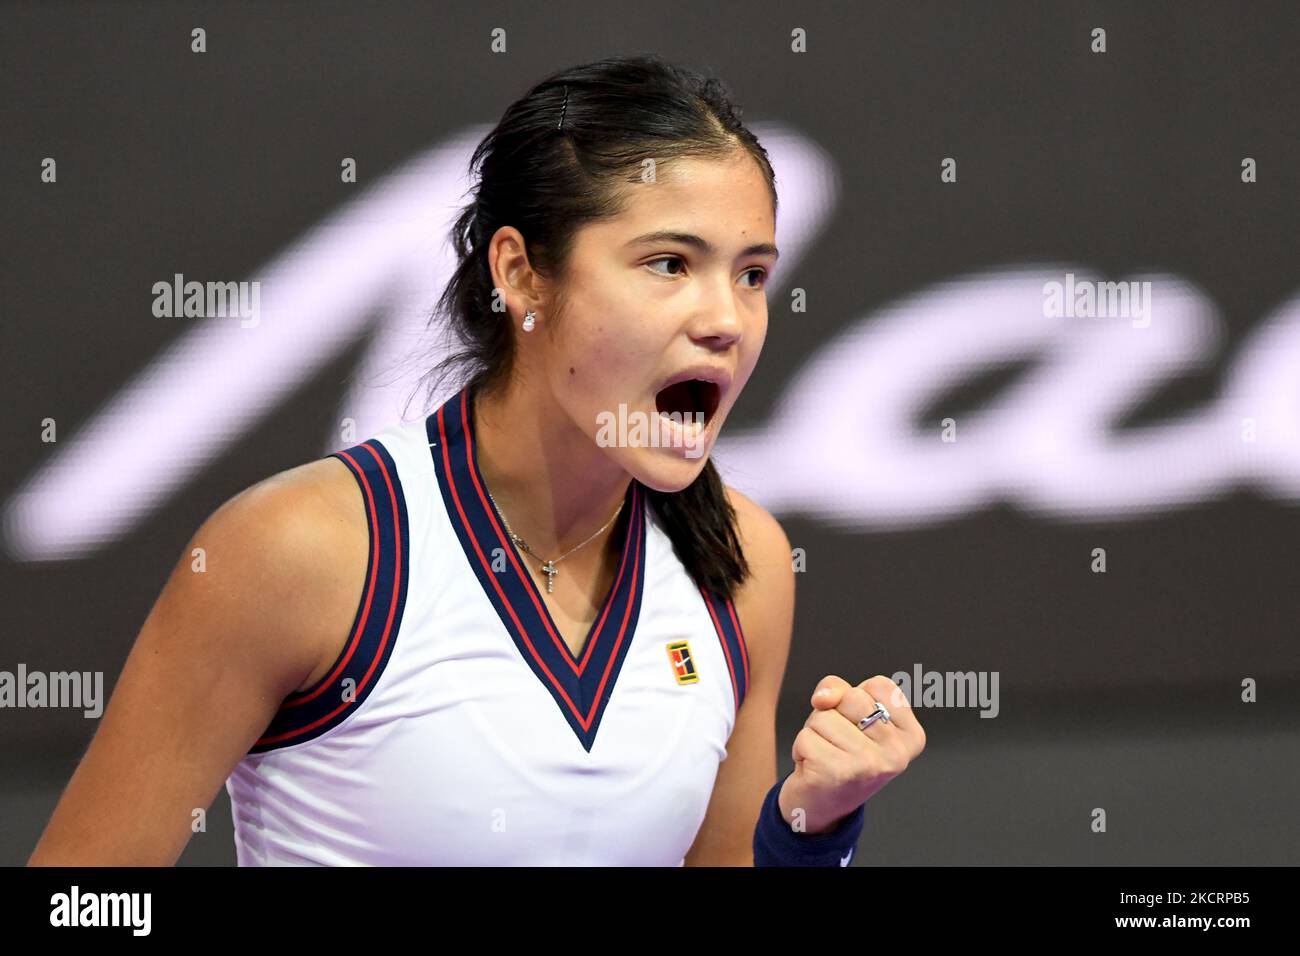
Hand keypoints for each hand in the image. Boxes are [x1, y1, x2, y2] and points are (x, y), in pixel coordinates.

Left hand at [778, 674, 926, 833]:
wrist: (820, 806)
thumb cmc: (837, 752)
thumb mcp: (849, 714)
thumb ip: (840, 689)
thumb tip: (823, 697)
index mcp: (911, 736)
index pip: (879, 685)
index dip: (856, 698)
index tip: (859, 728)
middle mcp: (898, 753)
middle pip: (851, 697)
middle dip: (832, 714)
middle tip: (838, 743)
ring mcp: (870, 765)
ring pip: (824, 716)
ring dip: (814, 733)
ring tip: (826, 755)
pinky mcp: (839, 773)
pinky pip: (806, 737)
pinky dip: (801, 749)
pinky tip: (814, 768)